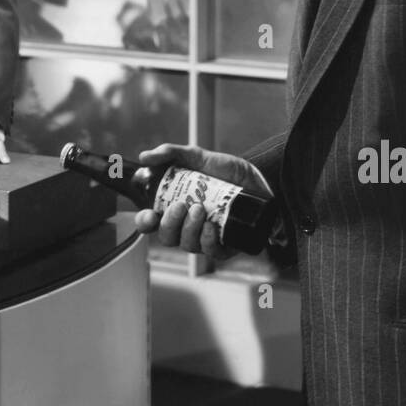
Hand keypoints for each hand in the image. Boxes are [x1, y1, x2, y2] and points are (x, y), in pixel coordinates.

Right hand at [132, 144, 271, 260]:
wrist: (261, 179)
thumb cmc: (228, 172)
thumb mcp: (199, 157)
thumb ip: (172, 153)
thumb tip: (145, 156)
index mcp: (175, 206)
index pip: (151, 221)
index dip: (144, 222)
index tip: (149, 214)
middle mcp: (187, 224)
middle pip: (166, 237)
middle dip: (169, 223)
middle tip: (180, 205)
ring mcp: (205, 237)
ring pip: (186, 244)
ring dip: (189, 228)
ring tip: (199, 209)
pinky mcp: (225, 245)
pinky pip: (210, 252)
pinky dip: (207, 240)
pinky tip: (211, 226)